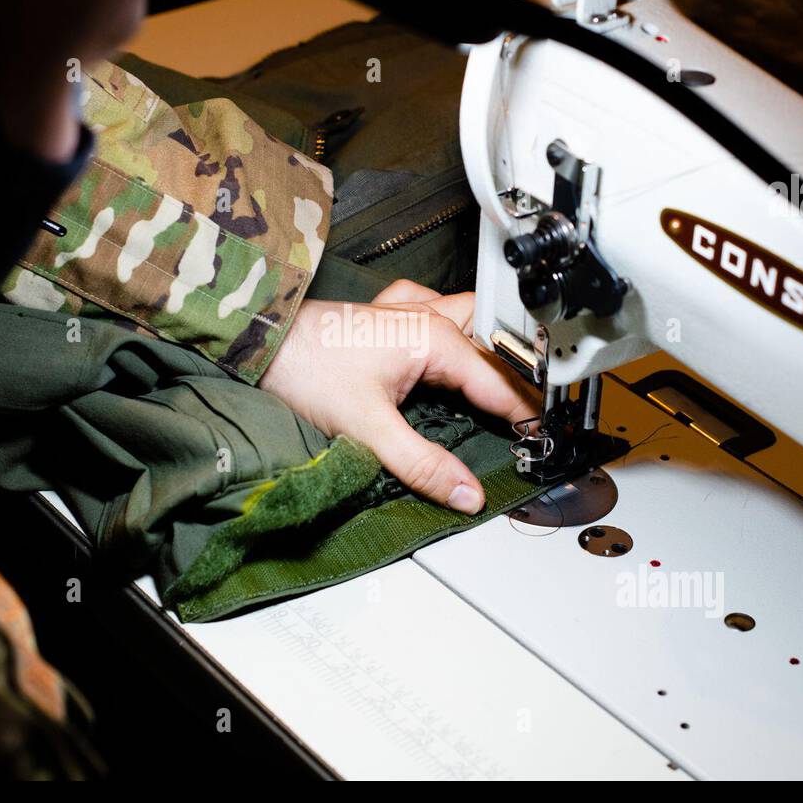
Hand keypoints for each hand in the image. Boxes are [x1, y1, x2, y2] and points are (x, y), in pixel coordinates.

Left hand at [260, 279, 539, 512]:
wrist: (258, 341)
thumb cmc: (303, 369)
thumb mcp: (368, 429)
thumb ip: (422, 465)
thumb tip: (467, 493)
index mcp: (434, 340)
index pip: (499, 383)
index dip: (525, 414)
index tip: (543, 439)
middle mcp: (427, 317)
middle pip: (494, 344)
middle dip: (517, 375)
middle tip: (530, 414)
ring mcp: (408, 309)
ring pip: (471, 319)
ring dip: (489, 345)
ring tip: (504, 382)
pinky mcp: (387, 313)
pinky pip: (436, 309)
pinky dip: (452, 326)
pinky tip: (450, 344)